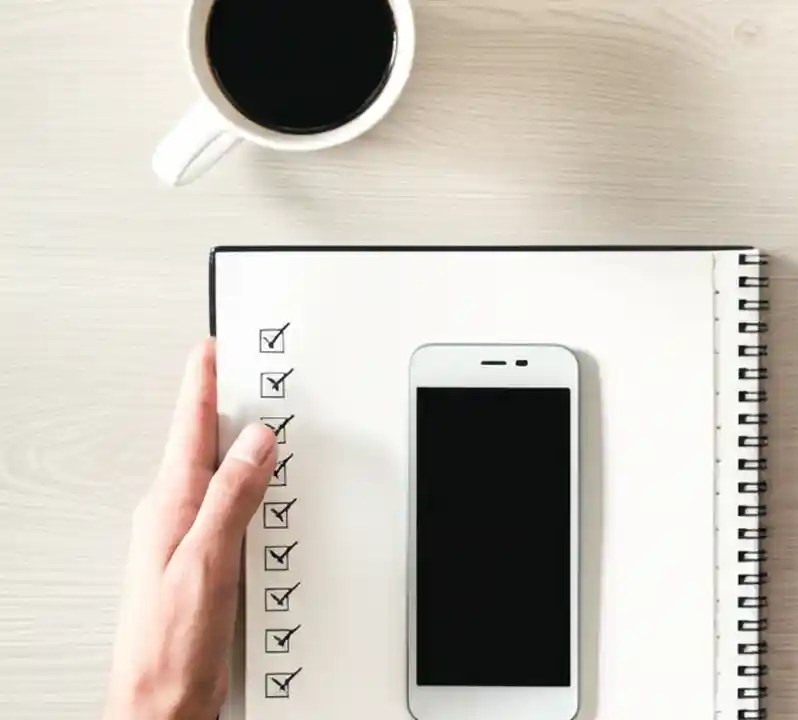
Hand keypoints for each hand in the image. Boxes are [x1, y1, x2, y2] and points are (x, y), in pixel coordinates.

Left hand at [105, 340, 275, 719]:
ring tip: (259, 417)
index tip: (212, 348)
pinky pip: (225, 508)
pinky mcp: (202, 564)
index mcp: (168, 507)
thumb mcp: (207, 563)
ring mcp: (185, 541)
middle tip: (246, 370)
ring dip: (239, 448)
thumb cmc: (170, 647)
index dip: (201, 384)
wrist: (160, 706)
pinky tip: (259, 488)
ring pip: (217, 477)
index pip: (188, 429)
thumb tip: (256, 443)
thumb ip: (230, 499)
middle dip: (225, 406)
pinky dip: (247, 488)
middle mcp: (172, 518)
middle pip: (203, 446)